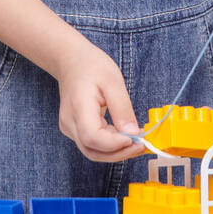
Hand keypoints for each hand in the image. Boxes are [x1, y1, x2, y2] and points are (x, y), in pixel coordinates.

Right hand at [56, 37, 144, 162]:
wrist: (70, 60)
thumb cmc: (91, 66)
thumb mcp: (112, 80)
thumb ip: (122, 108)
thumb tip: (133, 133)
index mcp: (78, 107)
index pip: (93, 137)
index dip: (115, 143)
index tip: (136, 138)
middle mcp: (70, 122)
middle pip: (93, 151)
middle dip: (120, 153)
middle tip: (142, 145)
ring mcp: (70, 128)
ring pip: (93, 151)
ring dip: (116, 151)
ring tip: (136, 142)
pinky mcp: (75, 129)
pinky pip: (92, 144)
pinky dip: (110, 145)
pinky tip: (124, 136)